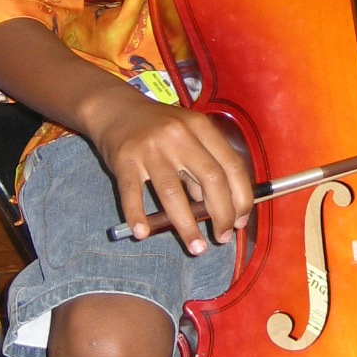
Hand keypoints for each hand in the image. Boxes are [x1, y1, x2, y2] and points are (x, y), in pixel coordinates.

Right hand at [84, 85, 253, 256]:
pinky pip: (132, 192)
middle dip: (222, 214)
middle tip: (222, 237)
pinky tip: (143, 233)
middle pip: (211, 179)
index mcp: (201, 128)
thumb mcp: (187, 137)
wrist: (115, 108)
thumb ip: (202, 168)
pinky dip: (137, 215)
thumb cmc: (158, 128)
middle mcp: (179, 135)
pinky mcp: (124, 159)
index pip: (232, 165)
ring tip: (196, 248)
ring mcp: (151, 148)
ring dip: (187, 226)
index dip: (241, 197)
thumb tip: (219, 209)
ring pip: (173, 192)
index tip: (240, 221)